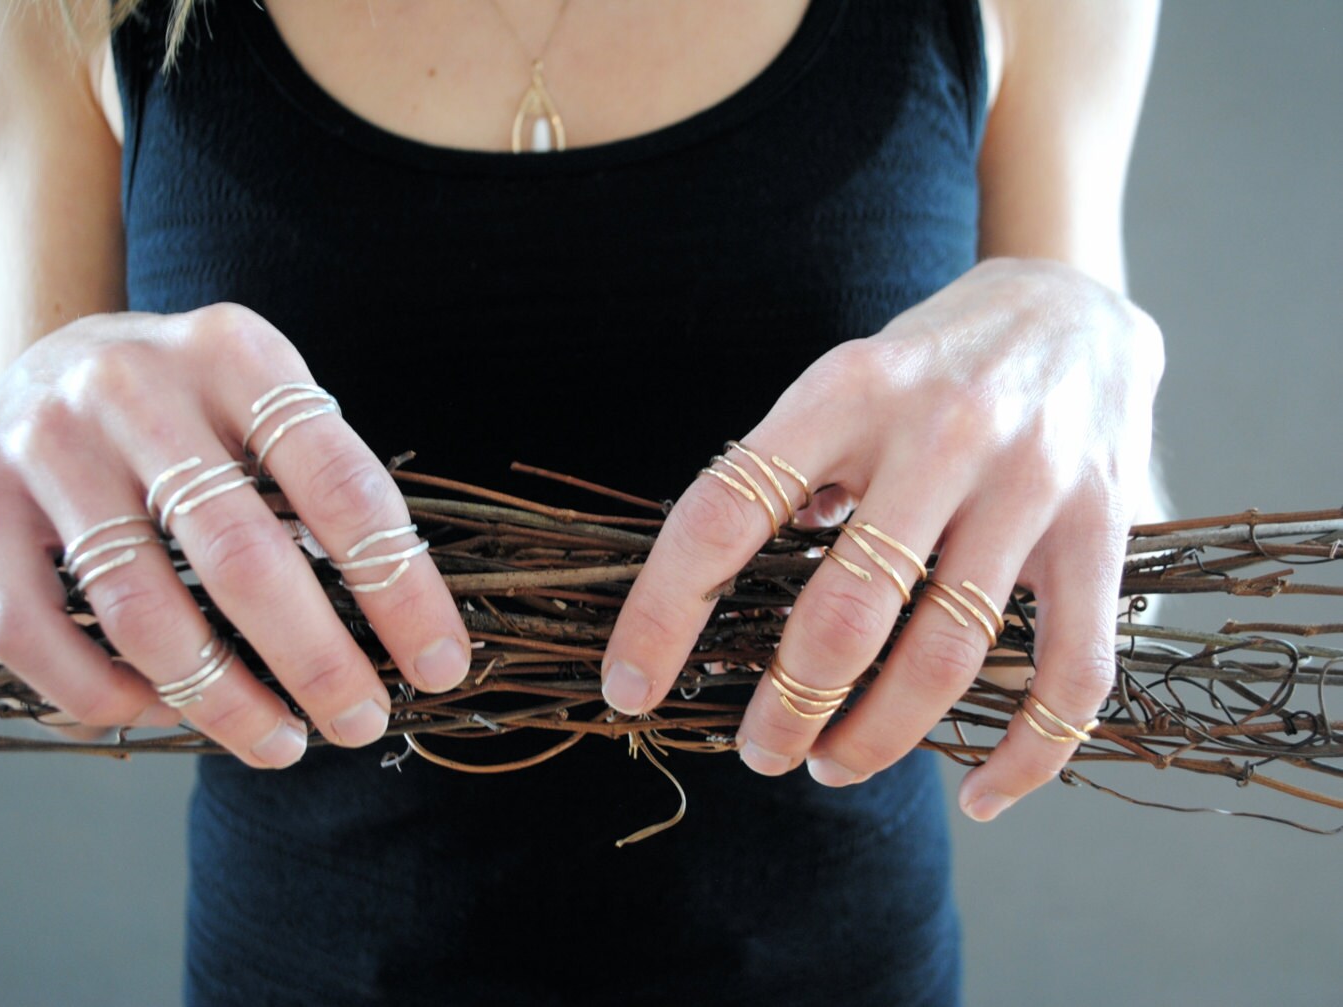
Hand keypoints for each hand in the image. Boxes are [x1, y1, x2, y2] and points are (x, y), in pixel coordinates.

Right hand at [0, 304, 471, 767]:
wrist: (56, 350)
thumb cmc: (198, 404)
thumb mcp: (271, 402)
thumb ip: (323, 489)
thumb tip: (404, 631)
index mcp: (234, 352)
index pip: (338, 485)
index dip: (398, 587)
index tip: (439, 663)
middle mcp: (130, 385)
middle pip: (239, 556)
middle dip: (315, 661)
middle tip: (361, 723)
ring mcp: (42, 442)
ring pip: (137, 607)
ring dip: (220, 698)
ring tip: (281, 742)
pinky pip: (32, 630)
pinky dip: (101, 693)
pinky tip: (163, 714)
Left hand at [600, 258, 1164, 818]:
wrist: (1073, 307)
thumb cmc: (926, 364)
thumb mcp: (838, 382)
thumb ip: (785, 477)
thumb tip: (717, 599)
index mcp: (843, 391)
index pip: (724, 516)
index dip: (664, 613)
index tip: (630, 686)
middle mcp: (938, 434)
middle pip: (841, 615)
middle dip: (785, 710)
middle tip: (759, 751)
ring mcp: (1028, 484)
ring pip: (943, 659)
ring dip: (877, 739)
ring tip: (834, 763)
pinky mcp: (1103, 529)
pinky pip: (1069, 671)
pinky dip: (1025, 753)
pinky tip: (978, 793)